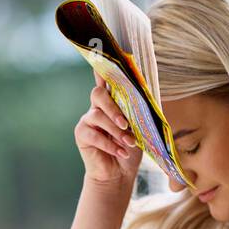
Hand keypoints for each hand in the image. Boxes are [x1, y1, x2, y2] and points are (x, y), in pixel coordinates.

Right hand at [74, 69, 143, 184]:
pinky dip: (111, 145)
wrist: (118, 174)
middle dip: (113, 108)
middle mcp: (97, 106)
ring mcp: (88, 119)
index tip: (104, 54)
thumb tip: (147, 94)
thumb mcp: (139, 129)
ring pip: (98, 116)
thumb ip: (140, 111)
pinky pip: (95, 135)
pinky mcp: (81, 134)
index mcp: (112, 101)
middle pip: (98, 94)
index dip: (104, 68)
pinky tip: (122, 152)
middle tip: (125, 124)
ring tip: (129, 143)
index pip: (106, 80)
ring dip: (116, 131)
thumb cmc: (129, 148)